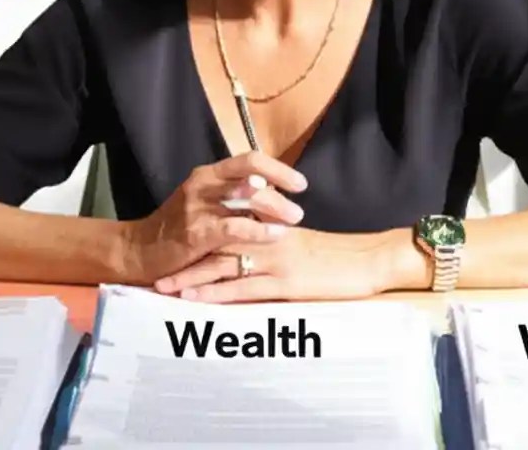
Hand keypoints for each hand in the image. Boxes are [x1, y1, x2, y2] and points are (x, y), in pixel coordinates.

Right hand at [123, 151, 307, 283]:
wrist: (140, 250)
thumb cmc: (177, 228)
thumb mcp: (203, 203)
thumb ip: (232, 196)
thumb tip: (271, 192)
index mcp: (207, 174)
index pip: (249, 160)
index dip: (278, 169)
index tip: (300, 183)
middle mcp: (203, 185)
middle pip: (253, 177)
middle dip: (281, 192)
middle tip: (298, 210)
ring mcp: (198, 208)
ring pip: (248, 199)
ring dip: (276, 209)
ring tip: (293, 221)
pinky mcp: (197, 233)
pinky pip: (236, 226)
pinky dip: (260, 229)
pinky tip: (276, 235)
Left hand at [152, 227, 398, 302]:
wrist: (371, 260)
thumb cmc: (341, 256)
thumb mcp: (304, 244)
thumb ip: (278, 242)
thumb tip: (256, 249)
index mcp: (274, 227)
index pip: (229, 228)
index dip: (200, 237)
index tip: (174, 248)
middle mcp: (269, 239)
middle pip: (217, 246)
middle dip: (185, 258)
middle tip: (156, 270)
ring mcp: (276, 260)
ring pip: (223, 266)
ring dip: (191, 278)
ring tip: (164, 288)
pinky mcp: (286, 282)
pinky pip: (243, 288)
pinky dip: (216, 294)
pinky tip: (195, 301)